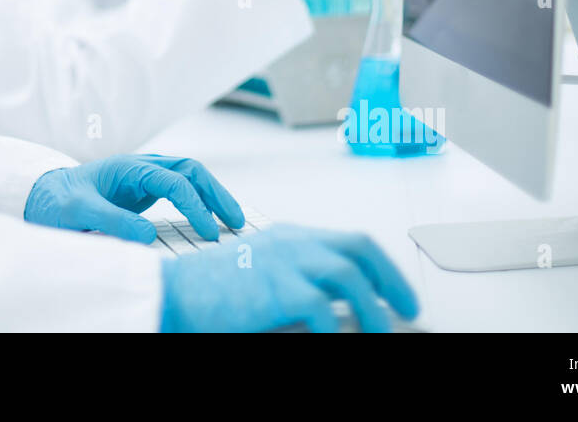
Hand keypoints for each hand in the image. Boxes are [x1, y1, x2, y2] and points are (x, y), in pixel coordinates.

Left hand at [24, 154, 243, 243]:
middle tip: (236, 222)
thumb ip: (109, 220)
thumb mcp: (77, 212)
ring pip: (190, 177)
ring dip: (213, 195)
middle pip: (191, 170)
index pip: (174, 180)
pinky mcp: (145, 191)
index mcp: (129, 168)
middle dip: (217, 193)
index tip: (207, 231)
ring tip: (233, 221)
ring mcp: (145, 178)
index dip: (194, 205)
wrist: (44, 196)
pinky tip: (210, 220)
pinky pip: (182, 191)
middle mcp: (142, 168)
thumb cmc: (58, 201)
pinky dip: (201, 202)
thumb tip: (147, 234)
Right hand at [160, 225, 418, 332]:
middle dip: (389, 278)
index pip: (349, 241)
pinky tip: (339, 339)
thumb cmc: (210, 294)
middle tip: (406, 307)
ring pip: (349, 273)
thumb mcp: (262, 280)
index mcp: (287, 238)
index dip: (380, 266)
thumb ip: (297, 284)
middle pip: (358, 246)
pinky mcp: (275, 287)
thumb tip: (340, 310)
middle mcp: (290, 241)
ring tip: (381, 332)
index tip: (395, 292)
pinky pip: (323, 307)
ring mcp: (283, 260)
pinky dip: (337, 327)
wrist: (171, 295)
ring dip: (372, 307)